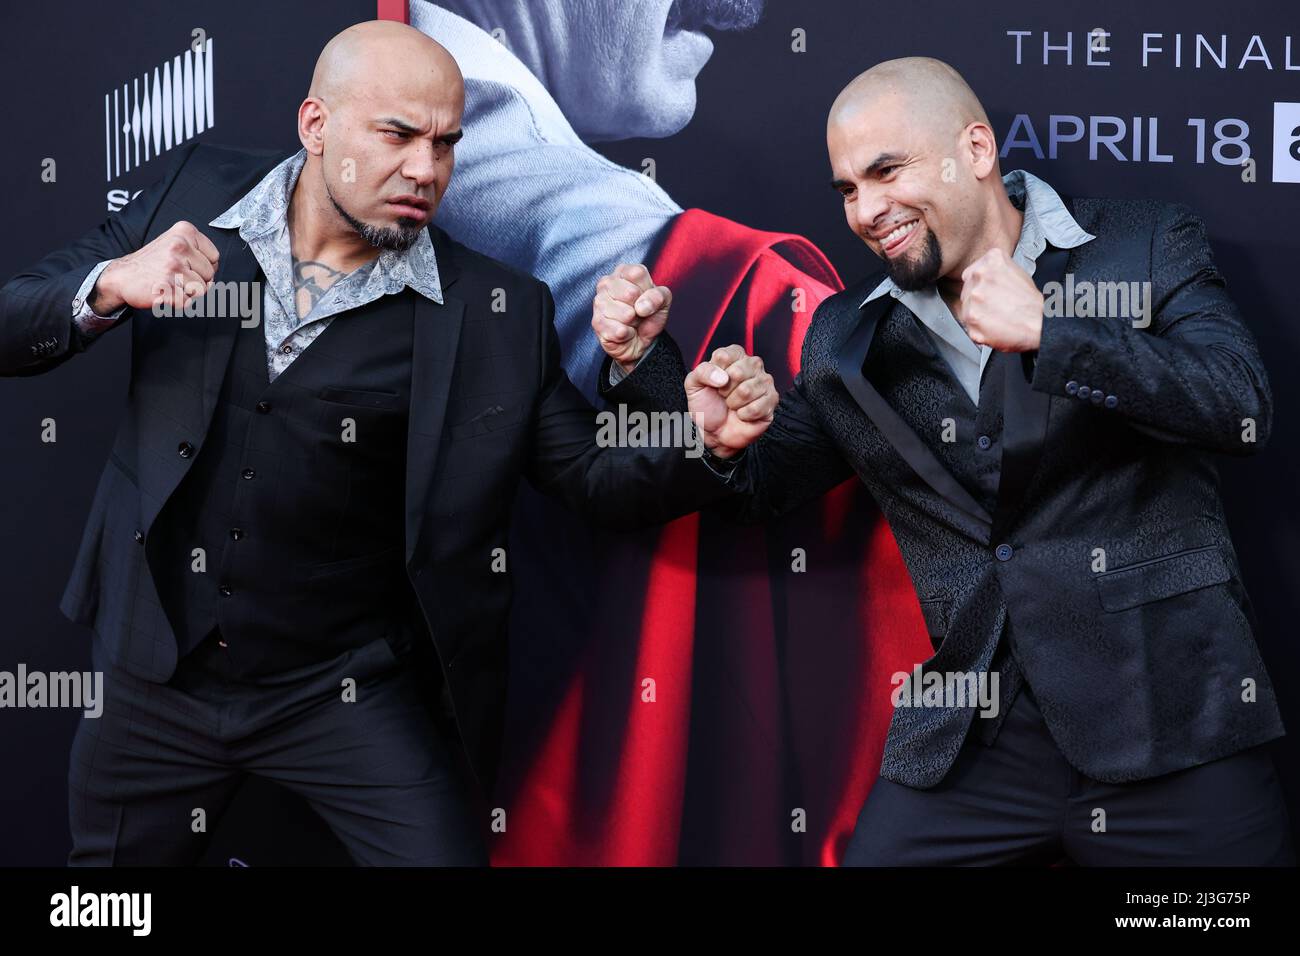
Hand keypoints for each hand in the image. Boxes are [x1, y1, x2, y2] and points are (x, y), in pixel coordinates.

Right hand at [92, 220, 219, 313]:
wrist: (122, 276)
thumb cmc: (151, 263)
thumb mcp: (175, 244)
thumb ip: (198, 253)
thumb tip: (215, 273)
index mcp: (184, 232)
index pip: (215, 257)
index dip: (204, 267)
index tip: (189, 266)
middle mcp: (179, 246)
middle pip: (210, 275)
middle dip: (197, 280)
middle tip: (175, 276)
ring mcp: (173, 266)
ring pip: (201, 290)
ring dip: (187, 292)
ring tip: (170, 283)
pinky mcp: (167, 286)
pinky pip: (188, 302)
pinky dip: (178, 303)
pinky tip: (166, 292)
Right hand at [591, 263, 671, 373]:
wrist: (640, 341)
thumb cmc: (648, 316)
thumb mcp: (663, 301)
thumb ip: (659, 296)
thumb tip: (641, 306)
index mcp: (623, 271)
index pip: (637, 273)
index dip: (647, 290)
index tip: (645, 297)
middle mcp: (607, 283)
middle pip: (630, 293)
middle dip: (640, 308)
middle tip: (637, 312)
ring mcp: (599, 302)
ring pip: (625, 314)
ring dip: (633, 323)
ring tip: (631, 322)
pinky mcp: (597, 323)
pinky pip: (619, 330)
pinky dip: (628, 334)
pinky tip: (625, 332)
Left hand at [684, 345, 776, 457]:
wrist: (715, 431)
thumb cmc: (707, 404)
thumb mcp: (694, 384)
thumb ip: (702, 372)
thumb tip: (723, 377)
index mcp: (735, 355)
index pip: (724, 356)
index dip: (714, 374)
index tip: (714, 383)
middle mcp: (753, 365)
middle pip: (737, 373)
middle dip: (725, 390)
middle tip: (724, 395)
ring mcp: (765, 382)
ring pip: (746, 391)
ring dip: (734, 403)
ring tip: (733, 405)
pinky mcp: (772, 400)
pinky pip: (756, 407)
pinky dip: (743, 415)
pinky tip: (742, 414)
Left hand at [958, 247, 1043, 351]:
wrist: (1040, 323)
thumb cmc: (1031, 301)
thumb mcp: (1016, 271)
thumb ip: (994, 271)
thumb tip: (980, 276)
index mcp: (989, 261)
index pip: (970, 274)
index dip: (978, 286)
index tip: (987, 293)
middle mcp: (979, 277)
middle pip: (967, 291)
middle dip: (978, 301)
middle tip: (996, 306)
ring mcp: (973, 299)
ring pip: (966, 309)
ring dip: (978, 315)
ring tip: (998, 316)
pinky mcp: (972, 320)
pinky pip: (970, 327)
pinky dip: (980, 331)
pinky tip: (995, 326)